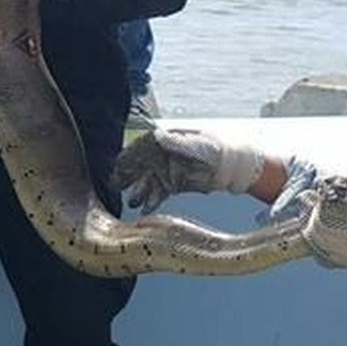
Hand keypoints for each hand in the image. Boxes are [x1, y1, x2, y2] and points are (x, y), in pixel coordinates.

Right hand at [111, 128, 265, 214]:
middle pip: (137, 167)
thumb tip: (157, 136)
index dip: (127, 158)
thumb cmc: (214, 149)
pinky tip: (144, 209)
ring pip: (145, 183)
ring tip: (132, 201)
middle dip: (125, 177)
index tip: (117, 166)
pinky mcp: (170, 186)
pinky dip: (150, 202)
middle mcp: (159, 157)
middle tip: (116, 187)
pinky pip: (156, 195)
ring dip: (137, 192)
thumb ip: (176, 143)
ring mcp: (164, 171)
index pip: (138, 148)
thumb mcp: (196, 144)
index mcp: (162, 141)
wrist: (230, 166)